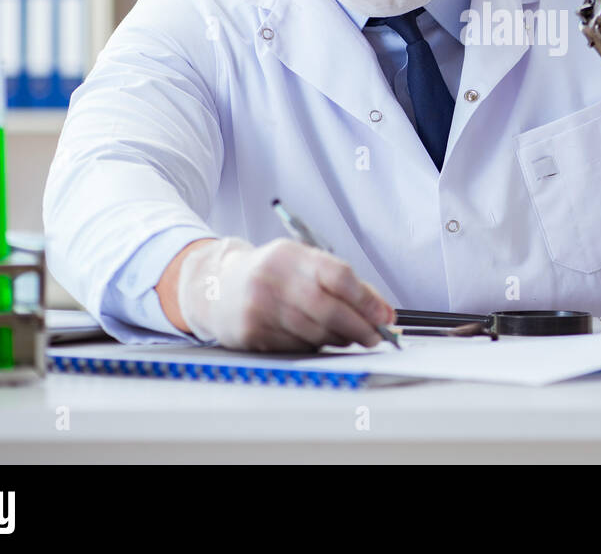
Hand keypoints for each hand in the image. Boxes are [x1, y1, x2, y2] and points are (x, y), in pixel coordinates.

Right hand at [176, 237, 394, 351]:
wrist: (216, 287)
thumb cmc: (270, 276)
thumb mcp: (302, 265)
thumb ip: (345, 284)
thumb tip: (384, 312)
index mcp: (289, 255)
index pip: (337, 275)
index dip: (366, 299)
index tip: (384, 316)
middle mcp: (272, 278)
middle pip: (327, 308)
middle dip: (358, 326)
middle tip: (375, 337)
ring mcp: (258, 307)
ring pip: (313, 331)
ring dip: (340, 339)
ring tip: (351, 338)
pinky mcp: (251, 333)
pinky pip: (295, 346)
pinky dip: (316, 346)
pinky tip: (321, 340)